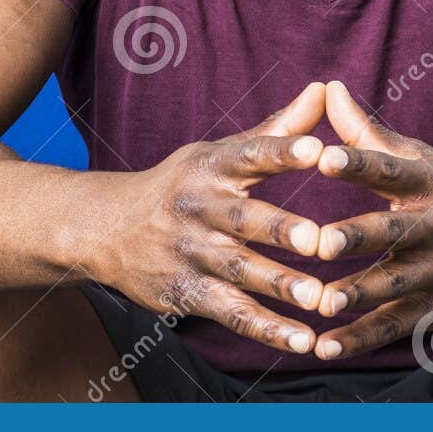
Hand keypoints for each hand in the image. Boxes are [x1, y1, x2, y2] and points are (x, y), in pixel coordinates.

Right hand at [85, 82, 329, 354]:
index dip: (282, 152)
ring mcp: (190, 254)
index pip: (249, 155)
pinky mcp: (186, 294)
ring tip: (321, 300)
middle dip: (282, 230)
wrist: (106, 229)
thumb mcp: (220, 152)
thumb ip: (278, 130)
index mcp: (212, 166)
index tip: (317, 150)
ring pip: (240, 271)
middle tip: (320, 240)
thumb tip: (326, 90)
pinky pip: (231, 313)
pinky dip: (266, 329)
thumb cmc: (183, 184)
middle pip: (244, 219)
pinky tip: (303, 341)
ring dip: (281, 287)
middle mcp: (199, 208)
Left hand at [309, 80, 432, 360]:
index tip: (324, 157)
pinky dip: (362, 338)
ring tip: (321, 303)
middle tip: (321, 242)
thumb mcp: (423, 158)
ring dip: (358, 295)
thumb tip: (327, 87)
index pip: (389, 169)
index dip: (357, 162)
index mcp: (427, 183)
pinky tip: (326, 345)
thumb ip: (367, 130)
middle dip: (358, 237)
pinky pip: (397, 325)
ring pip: (396, 285)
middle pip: (394, 232)